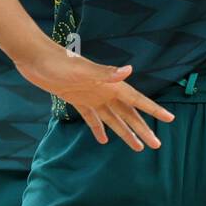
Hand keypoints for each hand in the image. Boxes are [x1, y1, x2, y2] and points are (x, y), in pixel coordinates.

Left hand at [14, 43, 174, 150]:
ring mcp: (90, 96)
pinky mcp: (76, 100)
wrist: (35, 58)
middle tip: (156, 145)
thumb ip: (106, 72)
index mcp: (109, 84)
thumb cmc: (59, 62)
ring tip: (137, 147)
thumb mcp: (82, 69)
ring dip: (124, 132)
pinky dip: (99, 129)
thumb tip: (129, 70)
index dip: (153, 110)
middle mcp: (103, 91)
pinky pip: (92, 118)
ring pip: (113, 119)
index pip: (137, 99)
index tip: (169, 119)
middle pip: (128, 113)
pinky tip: (104, 141)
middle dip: (142, 128)